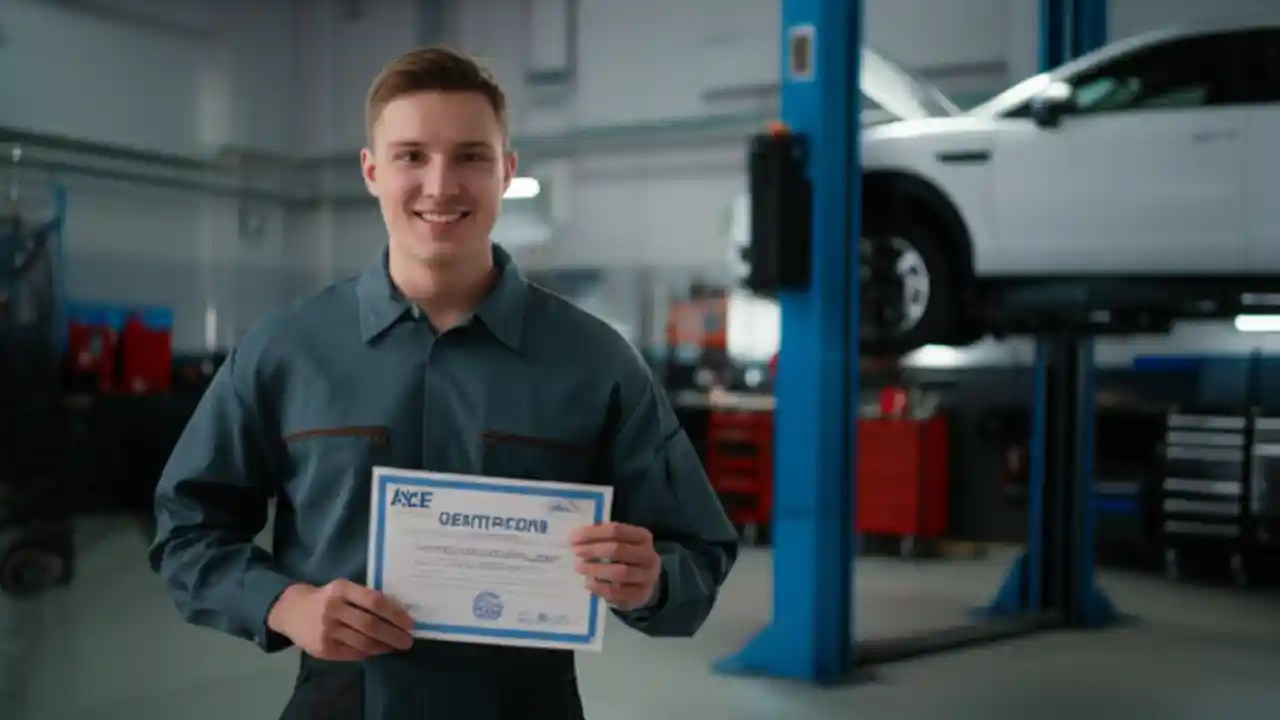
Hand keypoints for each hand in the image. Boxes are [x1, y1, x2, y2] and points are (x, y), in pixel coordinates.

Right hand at [267, 579, 414, 660]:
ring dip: (383, 646)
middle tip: (408, 641)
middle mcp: (333, 608)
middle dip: (393, 634)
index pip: (374, 601)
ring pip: (363, 642)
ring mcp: (327, 630)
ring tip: (395, 647)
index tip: (410, 623)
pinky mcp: (323, 648)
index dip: (395, 613)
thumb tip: (398, 613)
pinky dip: (368, 652)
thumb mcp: (343, 589)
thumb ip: (365, 597)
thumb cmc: (326, 598)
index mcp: (341, 589)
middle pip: (370, 624)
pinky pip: (352, 653)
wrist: (291, 611)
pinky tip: (377, 650)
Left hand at [570, 522, 660, 611]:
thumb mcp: (620, 543)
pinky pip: (618, 592)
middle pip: (619, 550)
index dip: (593, 533)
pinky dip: (600, 587)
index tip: (573, 537)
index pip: (617, 530)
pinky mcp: (640, 595)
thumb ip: (602, 537)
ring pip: (620, 572)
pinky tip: (588, 583)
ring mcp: (647, 577)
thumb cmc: (626, 558)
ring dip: (596, 569)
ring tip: (579, 567)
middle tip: (576, 552)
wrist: (643, 584)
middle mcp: (649, 556)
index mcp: (643, 537)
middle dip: (594, 550)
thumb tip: (576, 535)